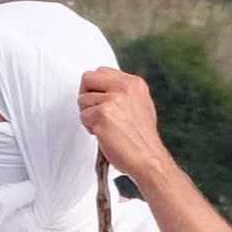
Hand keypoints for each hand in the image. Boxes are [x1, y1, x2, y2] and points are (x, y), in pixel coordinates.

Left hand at [78, 67, 170, 185]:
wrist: (149, 159)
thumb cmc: (142, 139)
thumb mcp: (140, 105)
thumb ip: (122, 93)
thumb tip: (100, 88)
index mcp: (134, 83)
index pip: (101, 71)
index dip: (96, 88)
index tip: (101, 102)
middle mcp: (124, 87)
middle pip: (87, 78)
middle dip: (86, 96)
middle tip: (96, 112)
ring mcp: (113, 100)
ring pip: (82, 100)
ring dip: (88, 115)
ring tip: (106, 127)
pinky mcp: (103, 115)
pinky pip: (83, 116)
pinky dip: (90, 128)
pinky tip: (104, 135)